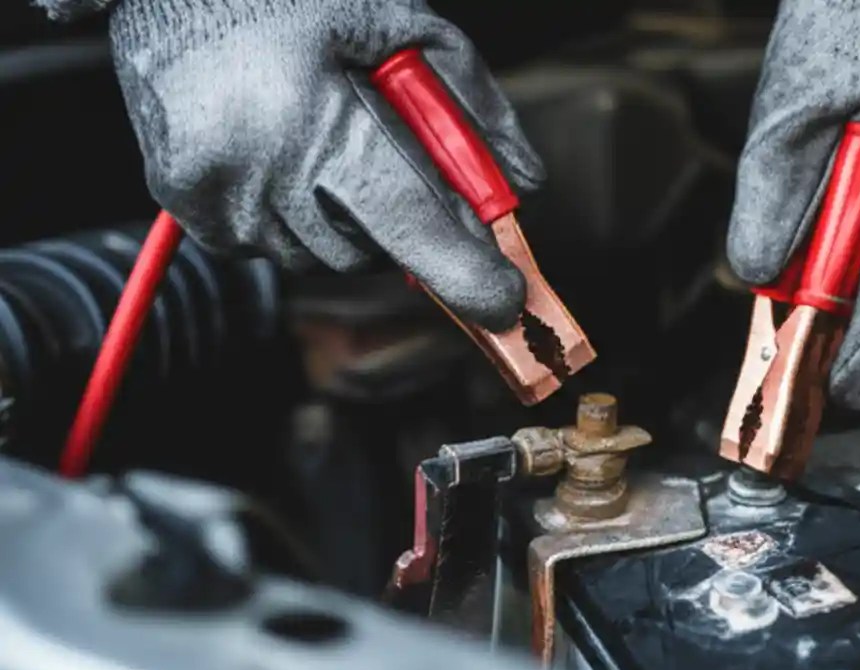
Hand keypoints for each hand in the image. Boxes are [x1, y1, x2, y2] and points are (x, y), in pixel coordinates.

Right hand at [106, 0, 543, 330]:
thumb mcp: (399, 22)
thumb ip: (473, 105)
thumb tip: (523, 184)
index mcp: (312, 113)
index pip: (405, 218)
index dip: (461, 270)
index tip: (502, 303)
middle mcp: (254, 164)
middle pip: (368, 249)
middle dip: (405, 228)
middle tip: (406, 171)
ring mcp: (213, 191)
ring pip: (320, 256)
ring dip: (350, 221)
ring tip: (330, 142)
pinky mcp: (186, 202)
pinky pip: (271, 245)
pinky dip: (299, 217)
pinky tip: (288, 156)